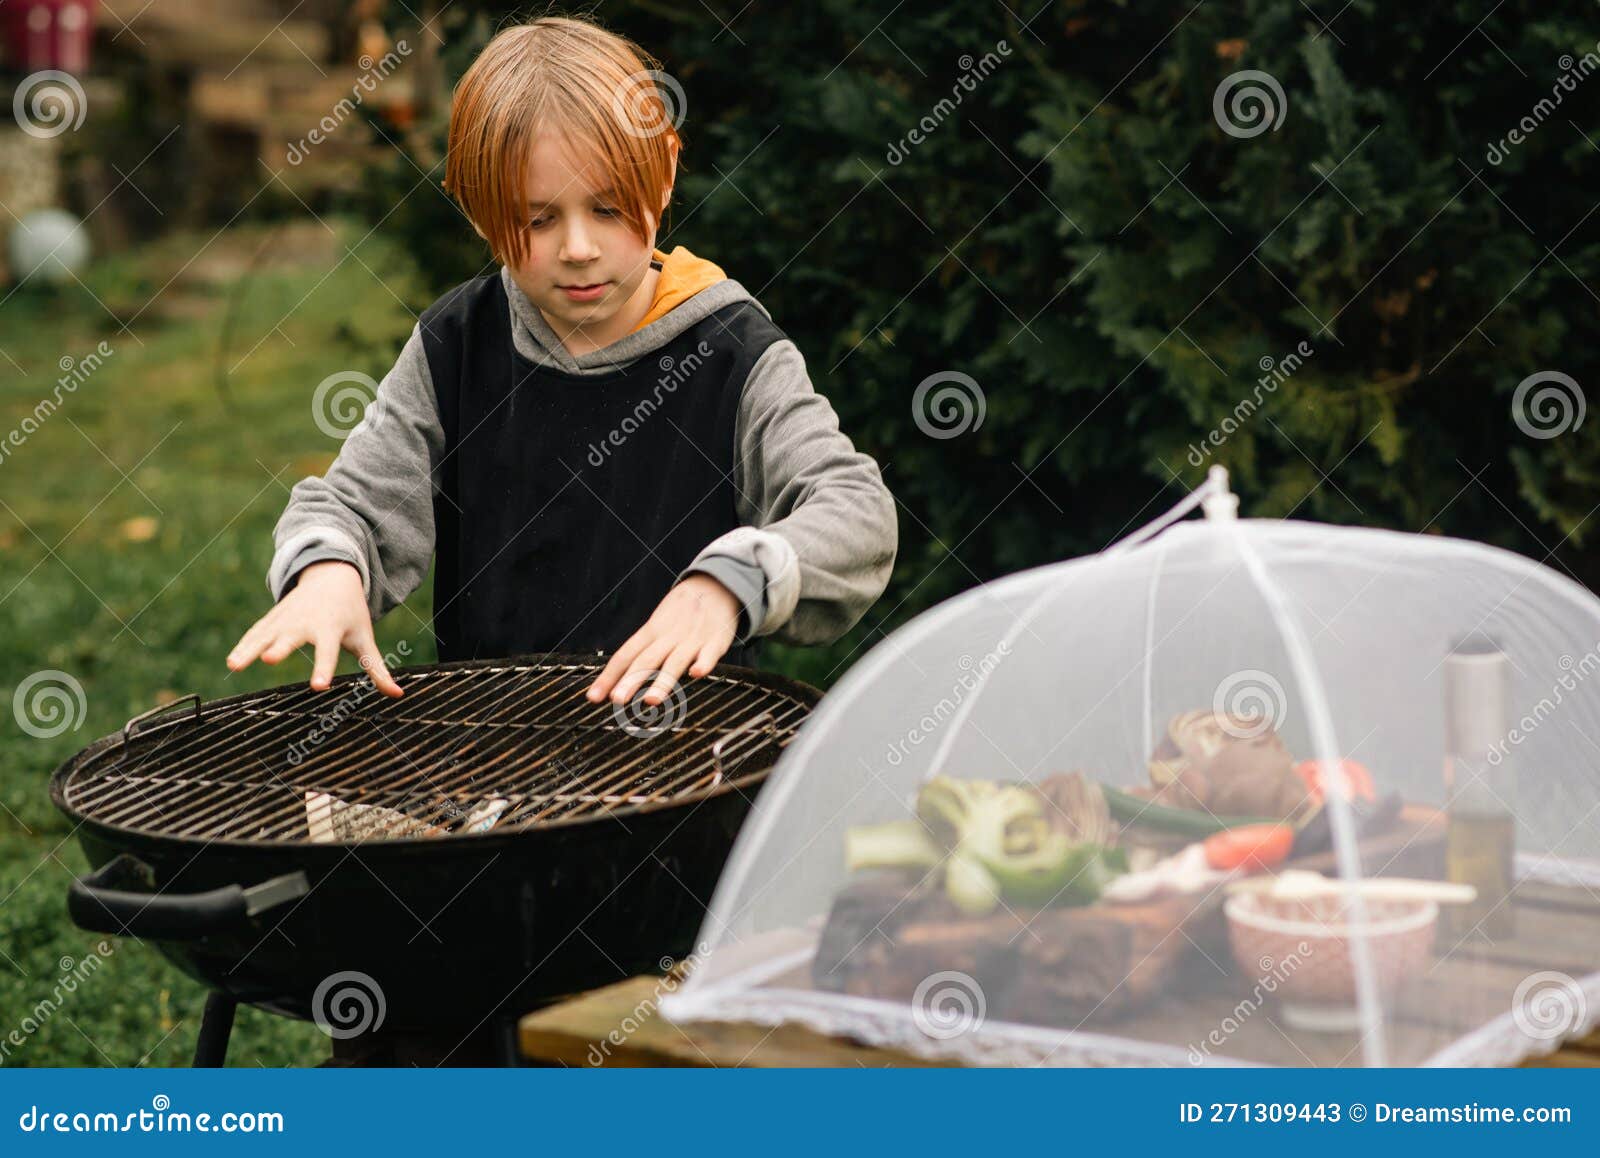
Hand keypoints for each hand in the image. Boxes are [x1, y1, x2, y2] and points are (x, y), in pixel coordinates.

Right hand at [226, 560, 403, 695]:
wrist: (332, 575)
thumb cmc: (350, 614)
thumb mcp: (364, 638)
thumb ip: (377, 668)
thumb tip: (399, 694)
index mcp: (332, 629)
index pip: (328, 652)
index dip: (324, 668)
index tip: (319, 686)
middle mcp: (306, 622)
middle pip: (292, 637)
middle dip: (281, 648)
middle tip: (269, 660)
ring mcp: (286, 618)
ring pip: (267, 634)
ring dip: (250, 648)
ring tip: (234, 665)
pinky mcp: (273, 618)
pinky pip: (256, 633)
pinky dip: (244, 645)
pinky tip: (232, 662)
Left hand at [586, 573, 740, 705]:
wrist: (715, 585)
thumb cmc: (682, 612)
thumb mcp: (657, 625)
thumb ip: (642, 652)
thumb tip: (618, 679)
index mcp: (652, 632)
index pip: (625, 655)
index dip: (609, 677)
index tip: (594, 697)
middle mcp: (669, 636)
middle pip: (646, 660)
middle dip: (631, 681)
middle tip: (618, 700)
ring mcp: (692, 639)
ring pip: (675, 662)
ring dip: (663, 681)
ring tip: (651, 700)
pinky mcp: (715, 642)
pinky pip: (709, 653)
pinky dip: (703, 663)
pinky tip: (697, 673)